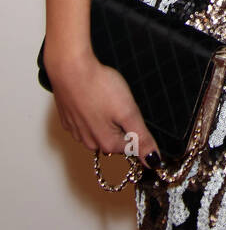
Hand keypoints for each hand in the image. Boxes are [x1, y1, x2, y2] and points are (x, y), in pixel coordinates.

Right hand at [42, 46, 160, 167]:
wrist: (70, 68)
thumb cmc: (99, 86)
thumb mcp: (128, 112)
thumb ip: (141, 138)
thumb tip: (153, 161)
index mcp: (106, 143)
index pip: (131, 146)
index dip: (138, 129)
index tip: (134, 113)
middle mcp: (88, 142)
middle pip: (115, 139)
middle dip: (122, 124)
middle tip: (121, 102)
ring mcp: (75, 131)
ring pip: (99, 130)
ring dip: (106, 118)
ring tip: (106, 97)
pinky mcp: (67, 118)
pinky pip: (85, 121)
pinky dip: (91, 112)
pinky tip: (93, 97)